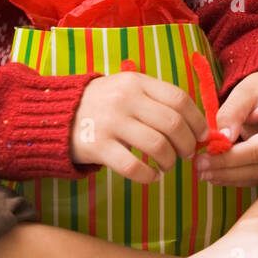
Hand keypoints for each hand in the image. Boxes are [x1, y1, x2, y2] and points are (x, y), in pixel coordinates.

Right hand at [70, 70, 209, 184]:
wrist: (56, 114)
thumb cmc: (103, 103)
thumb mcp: (128, 88)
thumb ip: (157, 100)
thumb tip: (196, 125)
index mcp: (137, 81)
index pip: (179, 99)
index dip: (197, 120)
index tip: (202, 135)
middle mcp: (125, 99)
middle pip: (173, 124)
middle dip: (187, 143)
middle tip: (187, 153)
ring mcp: (110, 122)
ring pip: (157, 145)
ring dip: (170, 161)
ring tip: (168, 166)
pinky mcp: (96, 146)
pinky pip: (132, 166)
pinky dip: (148, 175)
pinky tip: (151, 176)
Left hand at [194, 71, 257, 187]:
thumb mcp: (245, 92)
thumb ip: (233, 111)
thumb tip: (224, 138)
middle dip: (231, 163)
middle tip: (201, 162)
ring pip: (256, 174)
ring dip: (228, 175)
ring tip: (201, 170)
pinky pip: (251, 178)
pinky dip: (230, 178)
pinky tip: (211, 175)